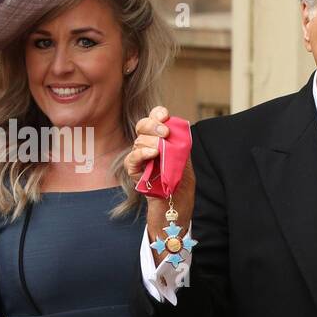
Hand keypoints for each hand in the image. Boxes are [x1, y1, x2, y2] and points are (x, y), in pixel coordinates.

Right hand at [124, 105, 196, 261]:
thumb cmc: (181, 181)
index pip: (154, 120)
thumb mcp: (184, 158)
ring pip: (139, 141)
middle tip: (165, 132)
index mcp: (160, 139)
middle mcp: (147, 145)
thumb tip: (176, 128)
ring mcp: (139, 157)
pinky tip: (153, 153)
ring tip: (163, 150)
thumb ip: (179, 142)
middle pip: (142, 126)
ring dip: (152, 142)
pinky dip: (142, 153)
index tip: (165, 115)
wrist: (177, 202)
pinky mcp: (134, 171)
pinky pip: (132, 158)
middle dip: (153, 125)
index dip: (157, 114)